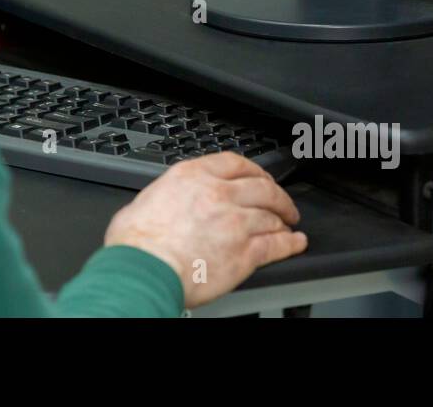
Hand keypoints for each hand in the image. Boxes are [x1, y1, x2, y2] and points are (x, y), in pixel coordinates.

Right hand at [103, 151, 305, 308]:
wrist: (144, 271)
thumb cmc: (137, 244)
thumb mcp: (145, 201)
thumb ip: (166, 196)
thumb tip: (166, 202)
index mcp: (192, 176)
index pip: (235, 163)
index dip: (254, 170)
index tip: (260, 177)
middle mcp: (218, 194)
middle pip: (261, 188)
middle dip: (277, 195)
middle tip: (282, 202)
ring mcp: (235, 223)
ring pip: (271, 216)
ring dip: (284, 219)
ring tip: (288, 224)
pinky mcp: (244, 253)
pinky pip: (276, 245)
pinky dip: (290, 243)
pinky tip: (295, 242)